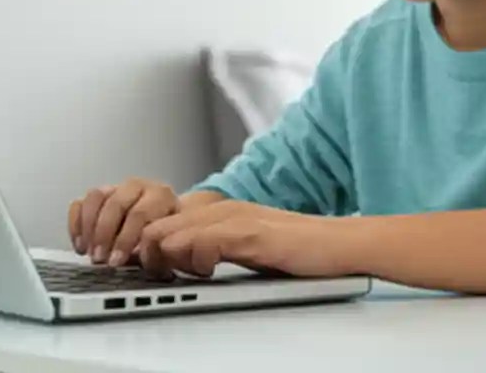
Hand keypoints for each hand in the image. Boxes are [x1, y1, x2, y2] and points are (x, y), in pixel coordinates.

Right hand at [67, 178, 178, 266]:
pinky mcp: (96, 196)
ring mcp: (115, 188)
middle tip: (100, 258)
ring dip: (88, 228)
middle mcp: (137, 187)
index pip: (140, 213)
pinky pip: (79, 204)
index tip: (116, 261)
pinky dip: (76, 225)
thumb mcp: (168, 245)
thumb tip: (144, 258)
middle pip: (116, 203)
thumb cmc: (165, 237)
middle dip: (105, 234)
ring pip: (95, 198)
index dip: (125, 239)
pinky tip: (80, 245)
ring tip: (89, 252)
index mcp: (160, 196)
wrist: (163, 226)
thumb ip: (157, 250)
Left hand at [138, 200, 354, 277]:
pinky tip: (210, 271)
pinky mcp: (248, 233)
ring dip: (169, 260)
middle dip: (149, 256)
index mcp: (216, 211)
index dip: (148, 248)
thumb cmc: (296, 250)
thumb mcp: (242, 248)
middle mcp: (219, 209)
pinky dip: (194, 260)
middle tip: (165, 276)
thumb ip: (211, 248)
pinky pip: (202, 242)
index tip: (154, 270)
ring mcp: (233, 218)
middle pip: (156, 226)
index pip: (161, 221)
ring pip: (171, 233)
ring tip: (188, 274)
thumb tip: (177, 263)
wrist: (337, 244)